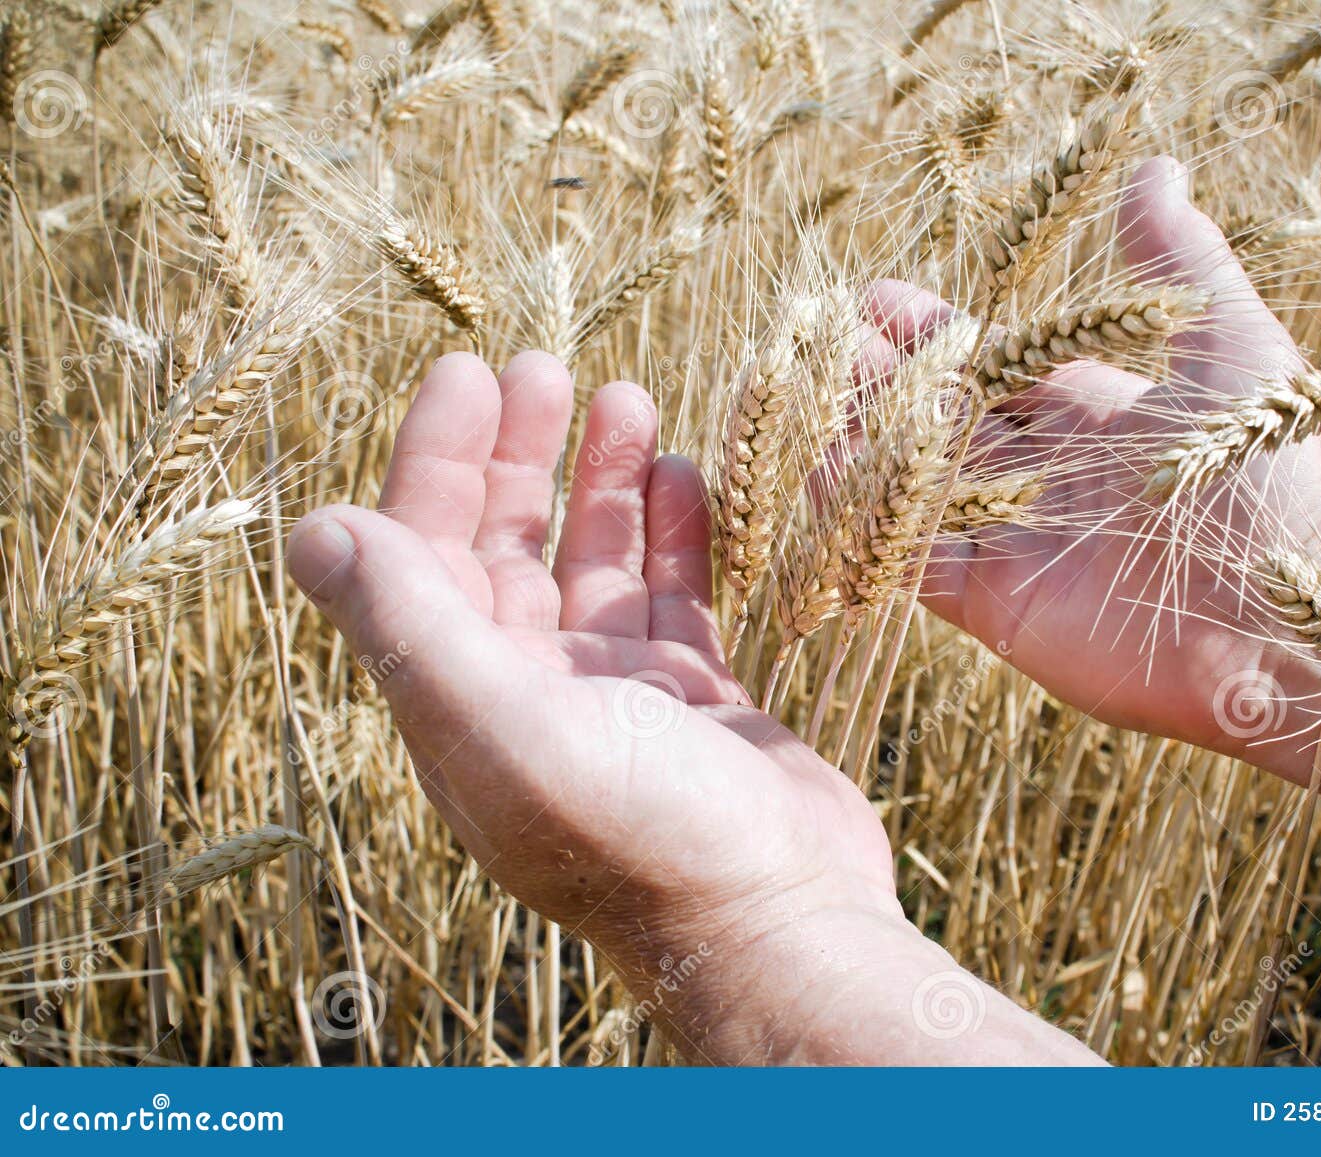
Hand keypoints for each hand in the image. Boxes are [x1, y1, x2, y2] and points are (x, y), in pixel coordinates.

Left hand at [289, 353, 912, 1059]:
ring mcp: (616, 701)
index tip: (471, 369)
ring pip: (594, 566)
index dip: (438, 461)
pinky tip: (683, 475)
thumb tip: (312, 527)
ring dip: (602, 482)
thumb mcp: (505, 725)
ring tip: (626, 398)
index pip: (424, 556)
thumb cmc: (640, 834)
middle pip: (506, 549)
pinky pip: (672, 599)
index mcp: (463, 702)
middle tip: (545, 364)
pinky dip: (674, 536)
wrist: (780, 923)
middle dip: (519, 454)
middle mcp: (529, 697)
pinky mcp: (694, 706)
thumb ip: (409, 624)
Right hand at [866, 156, 1320, 772]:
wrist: (1295, 616)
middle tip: (815, 344)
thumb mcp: (1231, 344)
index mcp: (1091, 416)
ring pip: (915, 487)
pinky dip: (862, 525)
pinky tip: (812, 482)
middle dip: (878, 384)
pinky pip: (914, 560)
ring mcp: (1017, 544)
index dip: (935, 334)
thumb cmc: (1276, 473)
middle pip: (941, 423)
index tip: (874, 299)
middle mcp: (1045, 478)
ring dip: (858, 446)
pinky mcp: (999, 608)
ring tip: (795, 401)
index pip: (994, 366)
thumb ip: (1177, 264)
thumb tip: (1154, 169)